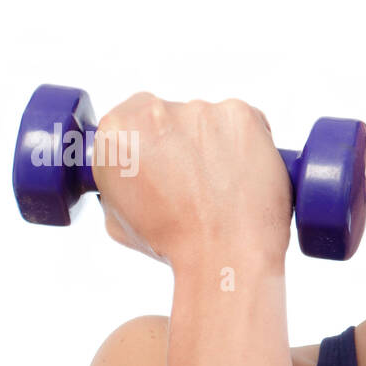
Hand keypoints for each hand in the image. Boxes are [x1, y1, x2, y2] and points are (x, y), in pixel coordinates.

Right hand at [92, 92, 291, 271]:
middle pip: (170, 117)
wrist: (224, 255)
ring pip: (208, 120)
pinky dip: (248, 144)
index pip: (130, 121)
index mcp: (117, 131)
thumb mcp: (118, 218)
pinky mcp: (242, 115)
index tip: (163, 164)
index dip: (149, 146)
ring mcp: (202, 110)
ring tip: (223, 186)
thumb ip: (119, 183)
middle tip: (195, 181)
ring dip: (214, 145)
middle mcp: (156, 112)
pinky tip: (244, 175)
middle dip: (181, 144)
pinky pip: (245, 122)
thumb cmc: (175, 244)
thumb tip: (133, 176)